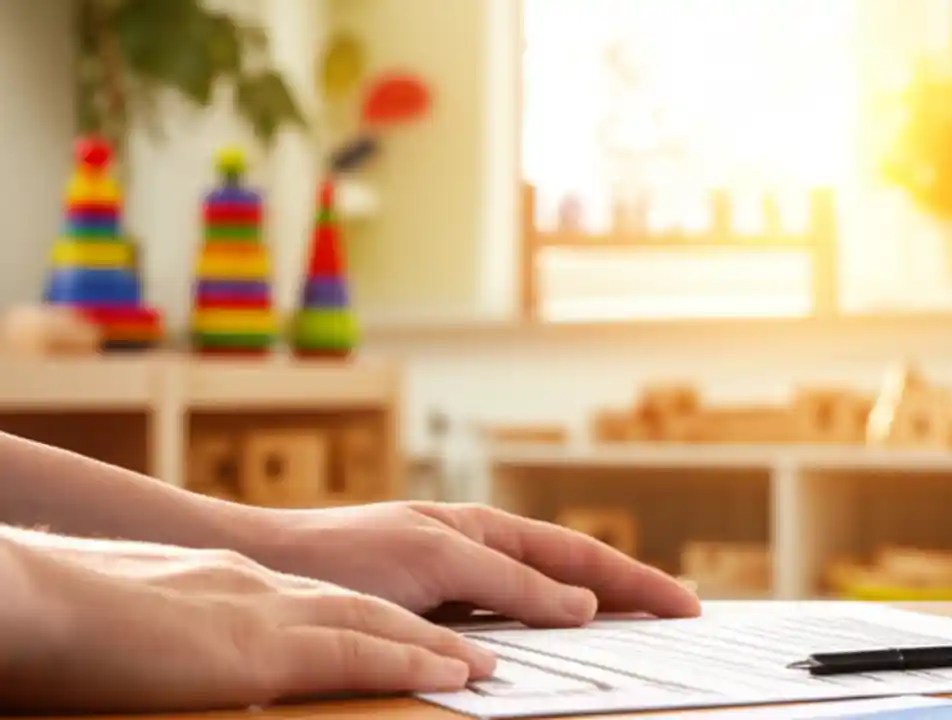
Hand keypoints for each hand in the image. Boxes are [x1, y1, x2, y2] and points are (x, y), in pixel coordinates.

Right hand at [0, 532, 494, 713]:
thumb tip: (184, 655)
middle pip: (364, 603)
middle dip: (424, 622)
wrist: (28, 599)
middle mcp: (256, 589)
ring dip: (437, 644)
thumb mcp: (134, 622)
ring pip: (376, 622)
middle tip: (477, 640)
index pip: (318, 601)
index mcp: (225, 586)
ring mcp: (262, 612)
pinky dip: (413, 659)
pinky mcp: (259, 646)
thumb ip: (176, 634)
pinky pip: (357, 650)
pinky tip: (455, 673)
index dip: (372, 618)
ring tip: (488, 664)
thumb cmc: (58, 614)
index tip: (413, 634)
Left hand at [248, 503, 700, 626]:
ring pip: (543, 601)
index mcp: (487, 530)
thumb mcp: (435, 562)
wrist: (272, 565)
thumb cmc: (346, 555)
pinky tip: (554, 652)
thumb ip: (510, 582)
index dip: (635, 581)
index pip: (580, 559)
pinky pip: (507, 622)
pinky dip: (545, 634)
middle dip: (629, 593)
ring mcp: (461, 580)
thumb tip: (583, 607)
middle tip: (682, 617)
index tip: (685, 603)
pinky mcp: (436, 609)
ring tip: (638, 631)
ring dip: (594, 614)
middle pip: (572, 575)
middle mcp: (480, 552)